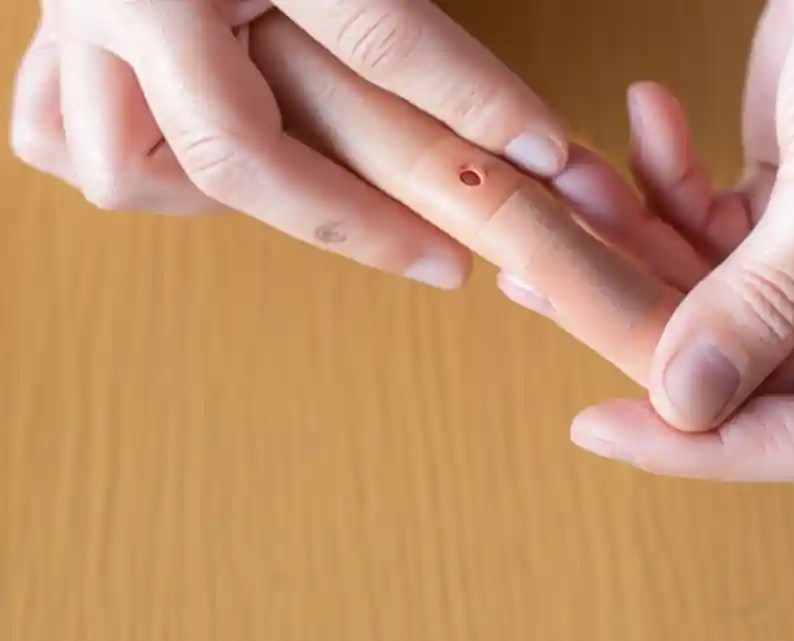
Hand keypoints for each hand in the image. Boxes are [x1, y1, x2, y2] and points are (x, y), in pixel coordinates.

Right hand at [9, 0, 567, 286]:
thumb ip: (388, 10)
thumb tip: (509, 108)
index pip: (376, 34)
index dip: (470, 102)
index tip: (543, 154)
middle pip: (234, 148)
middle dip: (352, 221)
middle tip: (446, 263)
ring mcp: (77, 15)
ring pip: (125, 164)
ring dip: (220, 199)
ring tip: (305, 195)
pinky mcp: (46, 29)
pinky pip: (58, 136)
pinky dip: (131, 164)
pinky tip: (197, 158)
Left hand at [569, 0, 793, 482]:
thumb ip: (767, 298)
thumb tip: (686, 403)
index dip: (713, 448)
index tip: (606, 427)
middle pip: (746, 370)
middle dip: (642, 320)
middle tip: (551, 270)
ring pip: (707, 300)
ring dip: (631, 245)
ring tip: (575, 184)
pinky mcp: (789, 208)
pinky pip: (703, 231)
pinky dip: (659, 187)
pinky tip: (645, 120)